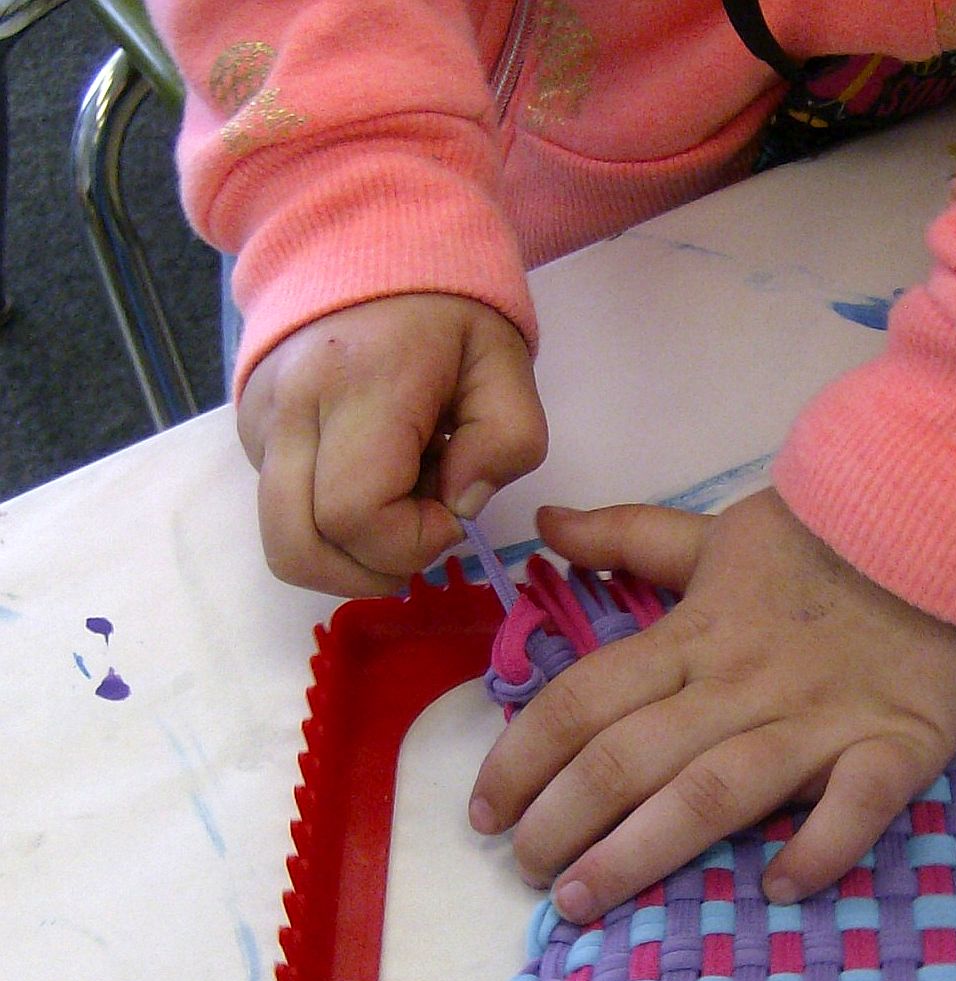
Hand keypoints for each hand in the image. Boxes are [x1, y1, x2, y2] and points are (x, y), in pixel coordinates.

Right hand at [236, 294, 547, 594]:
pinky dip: (331, 525)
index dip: (412, 541)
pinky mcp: (249, 433)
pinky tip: (372, 478)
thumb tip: (461, 506)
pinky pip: (284, 513)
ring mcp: (257, 423)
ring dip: (348, 555)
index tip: (452, 509)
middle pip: (298, 549)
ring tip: (399, 504)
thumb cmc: (446, 308)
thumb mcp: (505, 364)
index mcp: (359, 385)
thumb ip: (508, 442)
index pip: (356, 516)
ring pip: (282, 543)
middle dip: (369, 570)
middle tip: (420, 532)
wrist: (364, 235)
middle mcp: (288, 409)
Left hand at [468, 488, 955, 921]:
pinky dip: (819, 845)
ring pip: (714, 791)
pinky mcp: (897, 742)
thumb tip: (546, 526)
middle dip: (561, 820)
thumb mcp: (721, 533)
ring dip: (640, 851)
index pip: (583, 700)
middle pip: (629, 757)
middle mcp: (740, 683)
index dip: (522, 759)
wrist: (953, 526)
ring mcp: (819, 717)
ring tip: (583, 901)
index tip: (484, 813)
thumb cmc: (830, 544)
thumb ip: (630, 537)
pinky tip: (779, 887)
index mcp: (694, 635)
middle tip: (524, 872)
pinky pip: (855, 804)